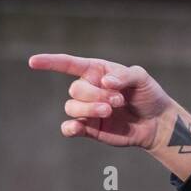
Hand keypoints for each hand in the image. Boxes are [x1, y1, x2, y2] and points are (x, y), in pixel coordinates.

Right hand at [28, 53, 176, 150]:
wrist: (157, 122)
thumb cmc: (148, 95)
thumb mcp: (140, 78)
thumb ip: (123, 76)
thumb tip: (104, 81)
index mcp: (96, 71)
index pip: (68, 64)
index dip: (50, 62)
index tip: (33, 62)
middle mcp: (88, 89)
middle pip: (75, 89)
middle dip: (95, 94)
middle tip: (118, 101)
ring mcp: (88, 110)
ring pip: (72, 107)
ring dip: (90, 108)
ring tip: (111, 110)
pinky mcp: (90, 129)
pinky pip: (69, 128)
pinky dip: (69, 128)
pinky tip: (76, 128)